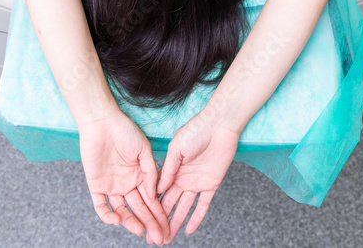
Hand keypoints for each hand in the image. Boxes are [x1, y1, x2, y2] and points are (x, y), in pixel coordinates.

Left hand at [78, 110, 169, 243]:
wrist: (102, 121)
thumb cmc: (124, 131)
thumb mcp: (144, 150)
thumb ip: (150, 173)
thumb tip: (154, 195)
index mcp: (139, 177)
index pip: (151, 201)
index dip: (159, 215)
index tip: (167, 228)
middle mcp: (126, 184)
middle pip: (139, 210)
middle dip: (149, 224)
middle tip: (158, 238)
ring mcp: (111, 186)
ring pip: (122, 210)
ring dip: (130, 222)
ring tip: (140, 231)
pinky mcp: (95, 185)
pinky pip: (100, 205)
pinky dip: (107, 215)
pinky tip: (117, 220)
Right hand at [156, 114, 240, 241]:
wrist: (219, 125)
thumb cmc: (196, 130)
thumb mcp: (176, 148)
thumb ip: (168, 170)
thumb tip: (156, 190)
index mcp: (172, 170)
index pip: (159, 192)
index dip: (151, 207)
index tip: (143, 220)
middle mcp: (182, 178)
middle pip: (169, 204)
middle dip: (160, 220)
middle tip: (152, 236)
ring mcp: (196, 183)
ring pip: (184, 208)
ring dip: (176, 222)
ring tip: (167, 238)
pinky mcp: (211, 184)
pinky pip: (203, 205)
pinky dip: (196, 218)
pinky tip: (189, 230)